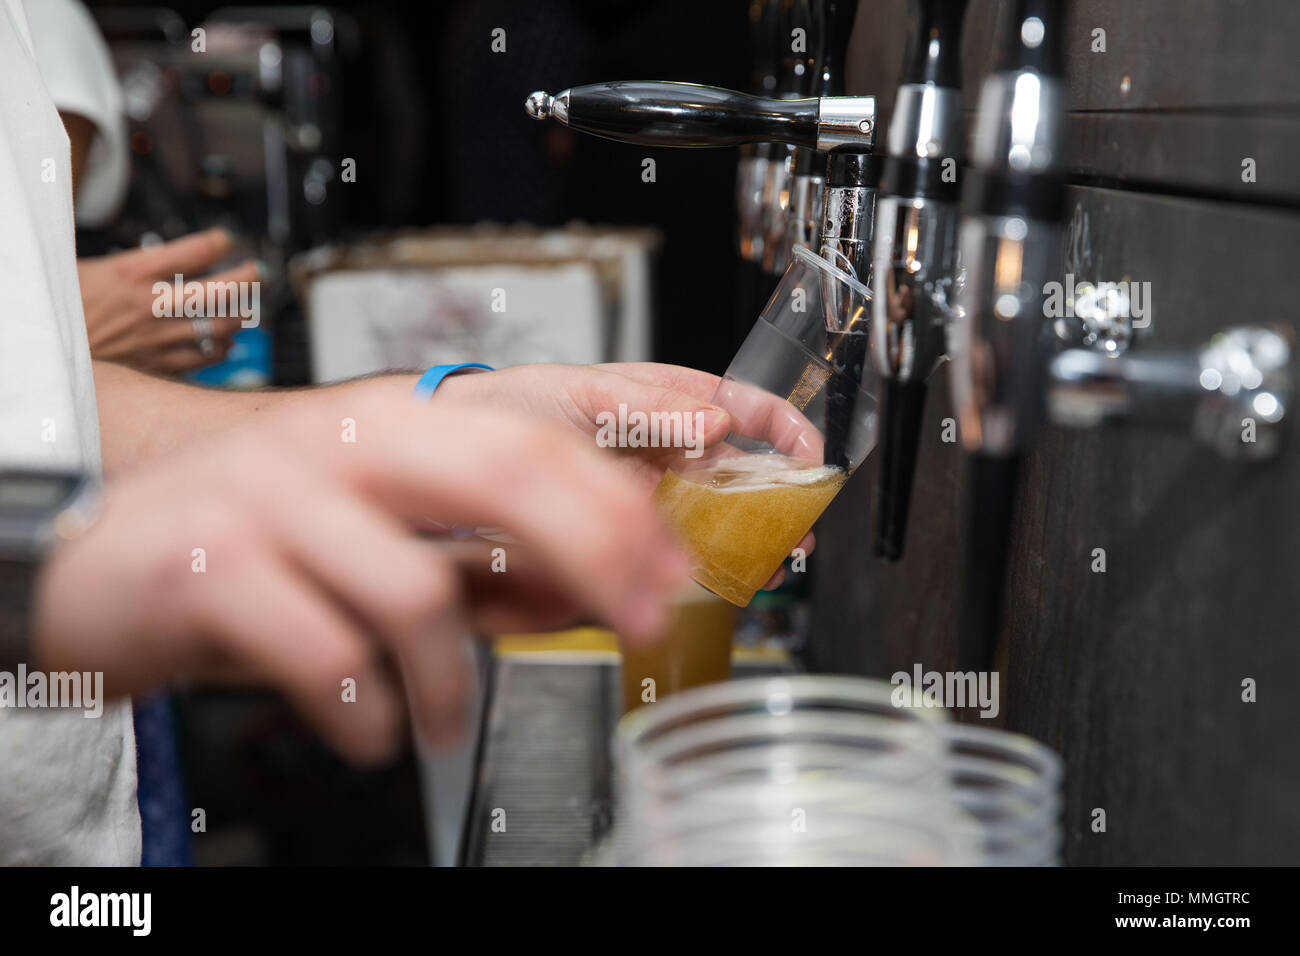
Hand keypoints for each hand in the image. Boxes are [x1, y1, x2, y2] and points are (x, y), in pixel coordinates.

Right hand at [32, 392, 687, 762]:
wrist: (100, 559)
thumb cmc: (258, 544)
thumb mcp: (381, 536)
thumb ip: (483, 559)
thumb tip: (595, 586)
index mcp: (395, 421)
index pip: (536, 432)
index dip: (623, 485)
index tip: (681, 537)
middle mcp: (343, 445)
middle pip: (505, 475)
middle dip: (594, 554)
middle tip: (636, 621)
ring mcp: (276, 500)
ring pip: (416, 590)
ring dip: (452, 680)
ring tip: (443, 719)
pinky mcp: (215, 570)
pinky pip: (326, 655)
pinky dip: (365, 711)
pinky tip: (371, 730)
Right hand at [78, 229, 259, 373]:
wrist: (44, 354)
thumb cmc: (61, 308)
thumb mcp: (86, 269)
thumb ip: (130, 263)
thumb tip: (162, 254)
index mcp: (130, 272)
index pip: (192, 251)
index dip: (218, 242)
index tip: (226, 239)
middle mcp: (150, 305)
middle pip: (219, 289)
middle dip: (246, 278)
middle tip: (257, 271)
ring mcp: (157, 337)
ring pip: (219, 326)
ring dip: (239, 315)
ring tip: (246, 307)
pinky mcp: (158, 365)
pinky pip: (204, 357)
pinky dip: (221, 348)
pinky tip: (224, 341)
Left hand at [435, 361, 816, 588]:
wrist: (454, 453)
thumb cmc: (514, 408)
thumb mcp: (585, 395)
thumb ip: (651, 407)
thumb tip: (718, 421)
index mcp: (667, 405)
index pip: (746, 410)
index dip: (786, 432)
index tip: (809, 460)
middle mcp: (666, 453)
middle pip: (743, 478)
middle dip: (777, 507)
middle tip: (794, 536)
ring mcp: (649, 498)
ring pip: (716, 524)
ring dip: (746, 547)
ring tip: (764, 568)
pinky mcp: (623, 538)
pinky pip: (671, 558)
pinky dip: (697, 573)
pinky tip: (712, 584)